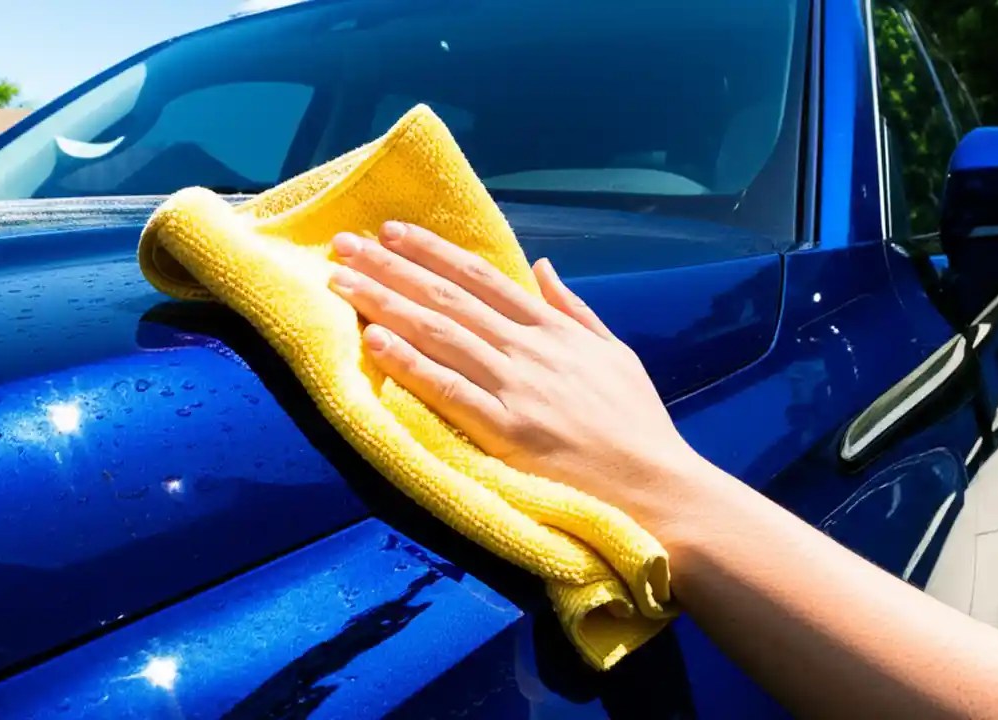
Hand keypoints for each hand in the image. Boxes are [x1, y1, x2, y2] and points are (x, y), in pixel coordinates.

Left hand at [327, 221, 705, 523]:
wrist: (655, 486)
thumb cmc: (635, 425)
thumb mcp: (614, 354)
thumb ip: (573, 309)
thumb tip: (541, 267)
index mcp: (552, 330)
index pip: (480, 277)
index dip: (432, 251)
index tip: (392, 232)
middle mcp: (529, 350)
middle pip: (448, 297)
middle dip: (392, 267)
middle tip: (344, 245)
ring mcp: (516, 389)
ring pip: (439, 334)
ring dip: (386, 303)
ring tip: (342, 283)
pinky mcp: (506, 431)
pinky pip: (448, 389)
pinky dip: (410, 362)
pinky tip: (374, 341)